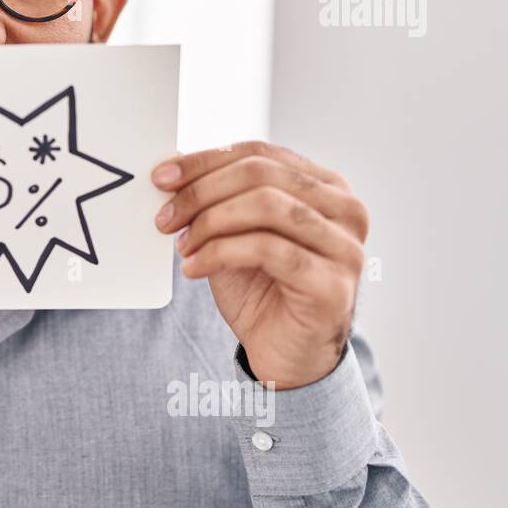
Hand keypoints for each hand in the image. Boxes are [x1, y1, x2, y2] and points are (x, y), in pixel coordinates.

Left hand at [152, 142, 368, 388]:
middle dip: (201, 192)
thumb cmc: (261, 288)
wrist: (284, 354)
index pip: (259, 153)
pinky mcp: (333, 283)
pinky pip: (266, 249)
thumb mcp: (234, 232)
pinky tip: (194, 267)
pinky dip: (219, 253)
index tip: (161, 177)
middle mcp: (345, 209)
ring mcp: (345, 246)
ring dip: (210, 222)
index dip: (205, 160)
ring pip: (265, 206)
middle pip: (261, 174)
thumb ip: (216, 197)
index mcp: (325, 186)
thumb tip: (172, 166)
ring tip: (183, 245)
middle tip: (164, 217)